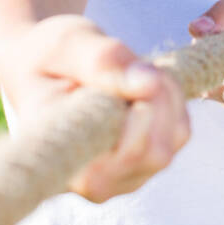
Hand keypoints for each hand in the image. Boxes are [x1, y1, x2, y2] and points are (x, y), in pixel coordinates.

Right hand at [0, 15, 190, 203]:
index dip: (133, 138)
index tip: (139, 100)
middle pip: (153, 152)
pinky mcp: (146, 163)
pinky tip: (144, 82)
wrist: (43, 69)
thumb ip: (102, 60)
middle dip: (157, 97)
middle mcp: (91, 181)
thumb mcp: (65, 43)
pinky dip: (173, 99)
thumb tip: (148, 84)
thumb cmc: (47, 57)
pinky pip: (179, 132)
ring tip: (133, 69)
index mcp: (57, 157)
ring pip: (172, 141)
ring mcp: (123, 176)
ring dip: (166, 94)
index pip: (105, 172)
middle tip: (134, 63)